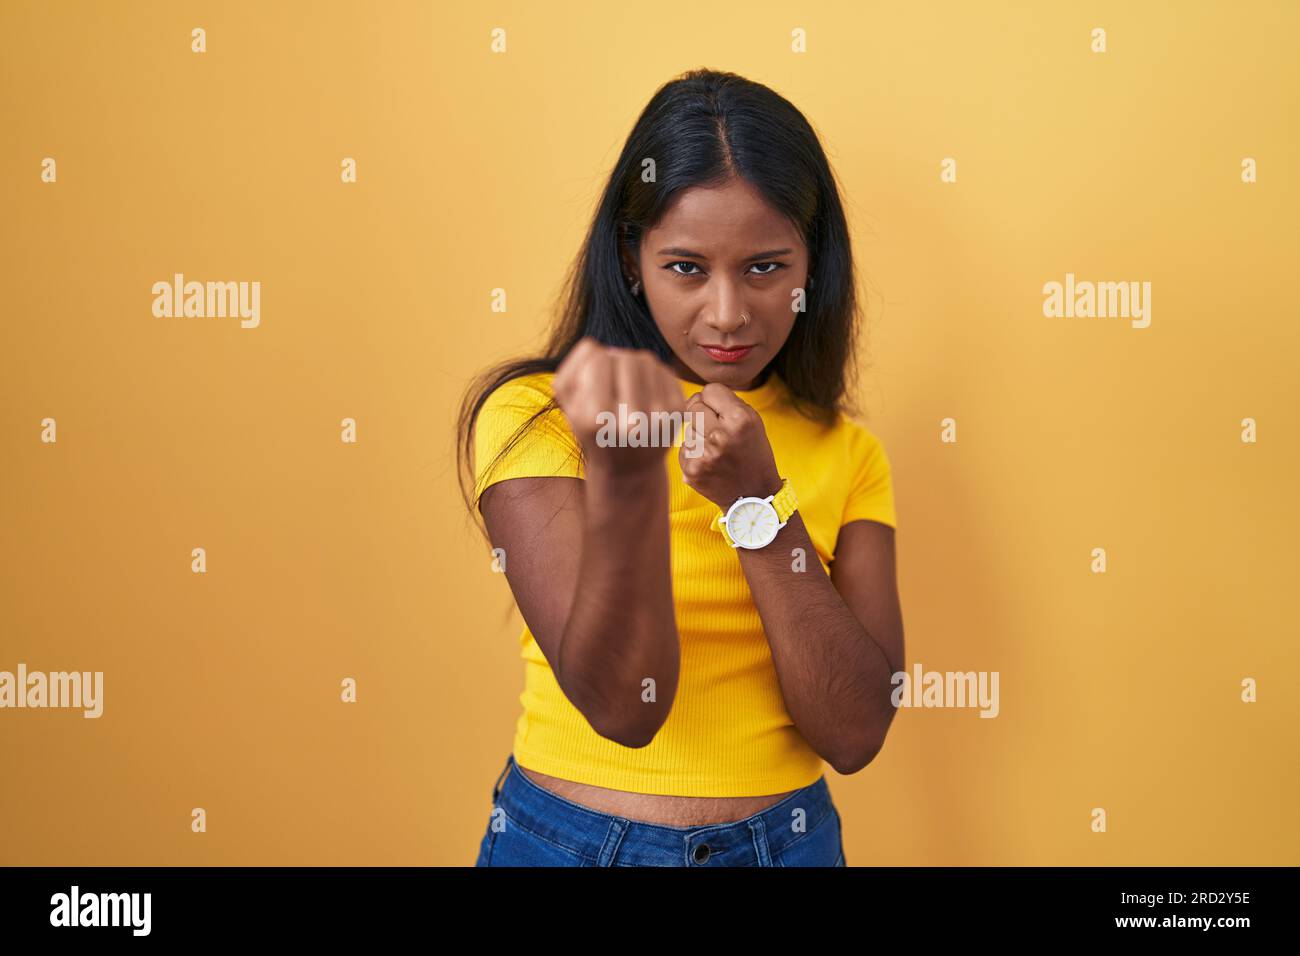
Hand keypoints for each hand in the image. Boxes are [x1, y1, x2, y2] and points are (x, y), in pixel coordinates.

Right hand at [552, 337, 687, 476]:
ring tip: (624, 386)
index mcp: (597, 420)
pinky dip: (650, 374)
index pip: (597, 359)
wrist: (629, 467)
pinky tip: (643, 392)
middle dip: (614, 362)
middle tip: (610, 381)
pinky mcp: (678, 412)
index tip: (591, 383)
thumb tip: (594, 348)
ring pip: (645, 359)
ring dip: (632, 366)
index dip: (591, 364)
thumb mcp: (568, 407)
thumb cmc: (593, 431)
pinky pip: (663, 369)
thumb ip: (568, 372)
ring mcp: (660, 416)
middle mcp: (632, 421)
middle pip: (624, 357)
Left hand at [678, 383, 781, 508]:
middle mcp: (720, 436)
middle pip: (694, 406)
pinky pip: (684, 447)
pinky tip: (709, 462)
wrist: (754, 495)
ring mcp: (704, 454)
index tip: (723, 412)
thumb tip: (695, 395)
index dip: (716, 399)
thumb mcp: (752, 421)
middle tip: (717, 430)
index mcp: (740, 419)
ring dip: (698, 434)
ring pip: (688, 427)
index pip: (710, 390)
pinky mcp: (692, 470)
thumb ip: (726, 401)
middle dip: (703, 413)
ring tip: (716, 449)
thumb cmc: (752, 452)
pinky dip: (693, 452)